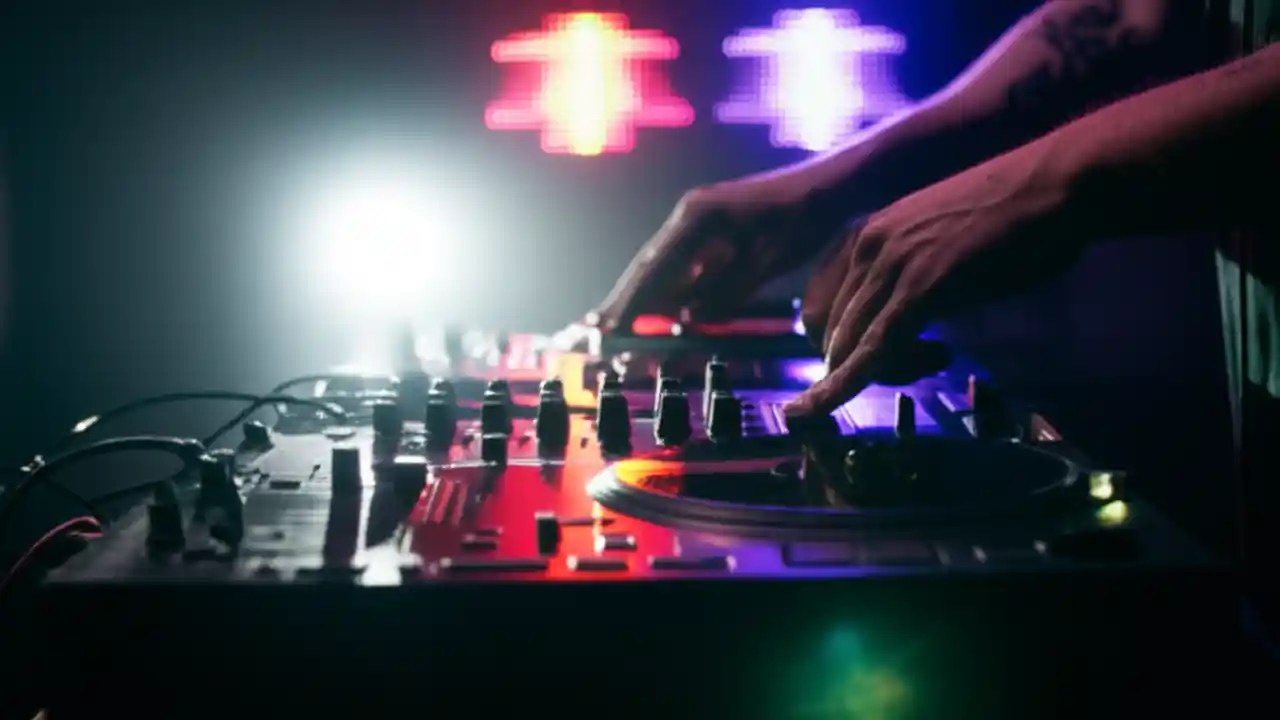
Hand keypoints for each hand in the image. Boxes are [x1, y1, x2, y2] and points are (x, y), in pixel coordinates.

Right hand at [589, 173, 844, 332]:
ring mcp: (703, 222)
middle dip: (625, 300)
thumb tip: (691, 316)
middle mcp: (691, 217)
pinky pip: (688, 265)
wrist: (831, 187)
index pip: (652, 267)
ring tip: (621, 324)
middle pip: (649, 265)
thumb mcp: (765, 260)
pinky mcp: (718, 231)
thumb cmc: (802, 218)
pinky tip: (668, 309)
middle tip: (598, 329)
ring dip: (647, 296)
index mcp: (696, 218)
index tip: (609, 327)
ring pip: (667, 267)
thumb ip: (727, 291)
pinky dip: (675, 289)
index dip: (629, 301)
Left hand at [788, 158, 1082, 416]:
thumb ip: (906, 272)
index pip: (818, 304)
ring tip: (936, 359)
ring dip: (880, 372)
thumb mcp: (936, 241)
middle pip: (828, 330)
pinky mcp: (921, 288)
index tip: (876, 356)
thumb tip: (900, 314)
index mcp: (864, 233)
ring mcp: (890, 265)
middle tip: (922, 360)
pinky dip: (849, 385)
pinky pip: (874, 350)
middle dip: (858, 363)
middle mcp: (865, 245)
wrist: (1054, 184)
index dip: (836, 342)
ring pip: (849, 345)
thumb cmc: (1012, 214)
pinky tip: (843, 402)